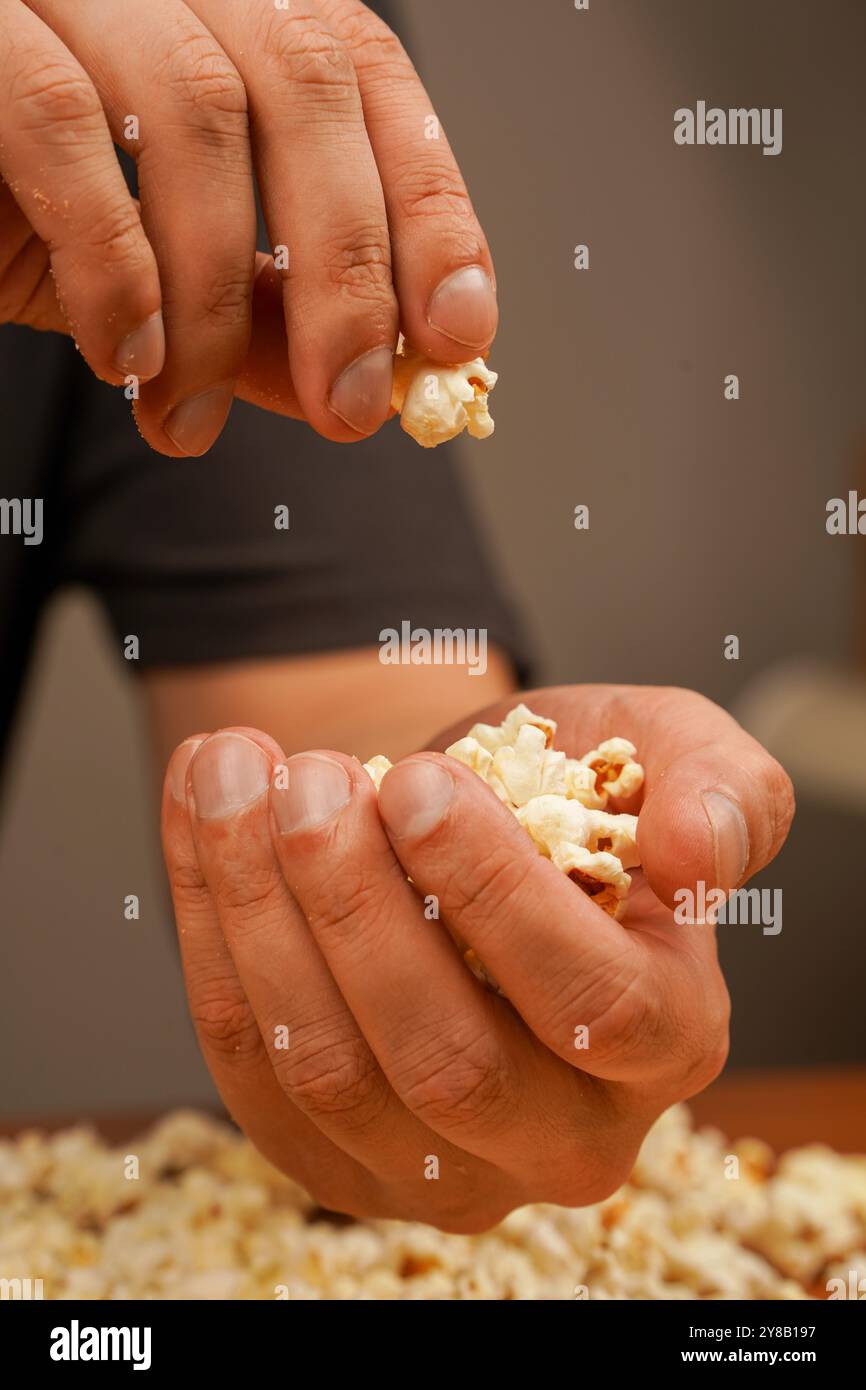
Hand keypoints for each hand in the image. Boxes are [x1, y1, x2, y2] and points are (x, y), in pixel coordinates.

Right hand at [0, 1, 496, 453]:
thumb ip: (261, 315)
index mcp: (223, 5)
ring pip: (195, 112)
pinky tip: (124, 358)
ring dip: (215, 300)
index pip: (365, 75)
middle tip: (350, 409)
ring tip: (186, 418)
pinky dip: (114, 264)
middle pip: (304, 80)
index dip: (429, 206)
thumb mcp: (160, 272)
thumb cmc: (15, 208)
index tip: (459, 334)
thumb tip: (367, 388)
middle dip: (348, 269)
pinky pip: (62, 128)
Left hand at [160, 686, 793, 1230]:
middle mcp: (559, 1136)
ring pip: (329, 1068)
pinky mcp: (326, 1152)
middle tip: (309, 780)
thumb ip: (724, 791)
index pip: (593, 1002)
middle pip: (446, 1060)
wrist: (466, 833)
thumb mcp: (672, 756)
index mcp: (665, 1042)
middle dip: (357, 907)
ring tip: (233, 774)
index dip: (498, 896)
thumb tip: (694, 850)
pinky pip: (248, 1057)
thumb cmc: (575, 792)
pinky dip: (207, 924)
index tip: (420, 782)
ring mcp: (434, 1164)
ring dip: (258, 909)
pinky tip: (201, 812)